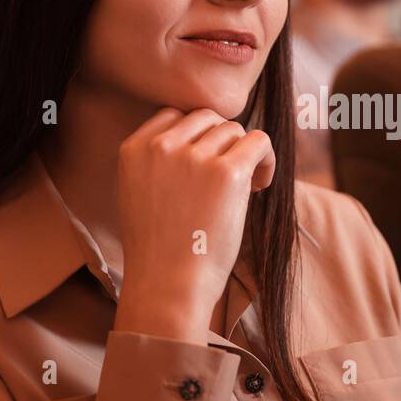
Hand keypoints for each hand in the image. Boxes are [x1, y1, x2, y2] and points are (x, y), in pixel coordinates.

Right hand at [113, 107, 274, 343]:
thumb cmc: (158, 250)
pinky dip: (266, 158)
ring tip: (245, 187)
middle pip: (207, 119)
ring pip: (233, 130)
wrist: (168, 285)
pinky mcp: (227, 172)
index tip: (205, 162)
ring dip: (243, 154)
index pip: (174, 115)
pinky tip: (261, 184)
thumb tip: (201, 140)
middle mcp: (162, 146)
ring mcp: (194, 157)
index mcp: (134, 148)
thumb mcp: (138, 193)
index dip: (196, 136)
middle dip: (222, 143)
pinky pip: (259, 141)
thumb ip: (158, 161)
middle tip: (229, 177)